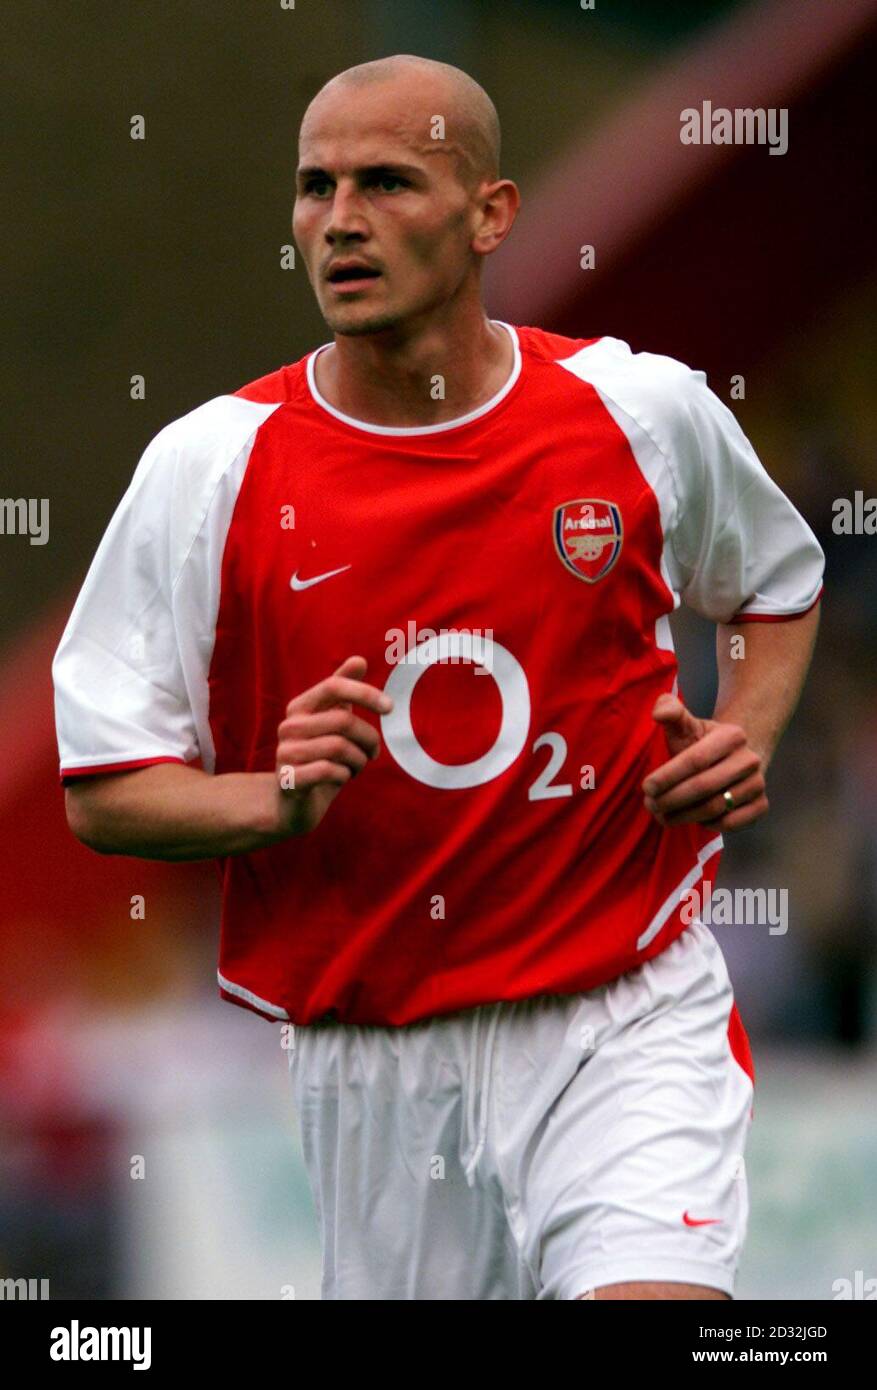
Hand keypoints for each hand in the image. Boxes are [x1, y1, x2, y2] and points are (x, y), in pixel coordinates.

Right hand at [273, 655, 391, 835]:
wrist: (293, 805)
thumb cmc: (320, 759)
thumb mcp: (332, 724)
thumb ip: (342, 693)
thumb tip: (359, 660)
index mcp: (300, 707)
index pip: (334, 686)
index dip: (365, 693)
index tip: (390, 707)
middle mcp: (288, 726)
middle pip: (344, 720)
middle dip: (369, 739)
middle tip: (373, 753)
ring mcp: (285, 753)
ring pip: (340, 747)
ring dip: (358, 760)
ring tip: (355, 768)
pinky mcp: (288, 780)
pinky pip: (330, 771)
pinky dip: (345, 775)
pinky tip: (341, 779)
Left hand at [641, 693, 767, 831]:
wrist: (732, 758)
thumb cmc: (699, 743)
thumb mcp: (685, 725)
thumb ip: (669, 710)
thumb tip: (660, 713)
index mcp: (732, 735)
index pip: (695, 760)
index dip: (667, 776)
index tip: (646, 787)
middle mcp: (750, 760)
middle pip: (703, 786)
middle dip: (671, 799)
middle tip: (650, 805)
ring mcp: (758, 783)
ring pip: (715, 808)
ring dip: (683, 815)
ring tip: (662, 814)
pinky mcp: (761, 805)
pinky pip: (731, 823)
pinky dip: (707, 825)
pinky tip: (691, 819)